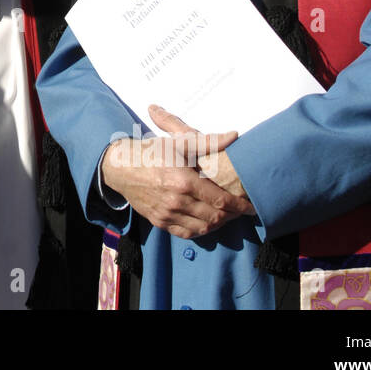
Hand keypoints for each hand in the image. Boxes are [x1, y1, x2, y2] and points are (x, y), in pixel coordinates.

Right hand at [99, 105, 252, 238]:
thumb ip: (208, 142)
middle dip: (232, 216)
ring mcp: (167, 213)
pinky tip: (207, 222)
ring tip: (226, 216)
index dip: (240, 206)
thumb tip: (233, 136)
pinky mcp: (160, 221)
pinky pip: (187, 233)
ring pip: (203, 228)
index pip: (221, 201)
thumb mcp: (179, 142)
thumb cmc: (151, 152)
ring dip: (219, 224)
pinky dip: (202, 231)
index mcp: (184, 181)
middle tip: (240, 210)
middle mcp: (176, 201)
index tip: (250, 206)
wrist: (120, 167)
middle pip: (215, 217)